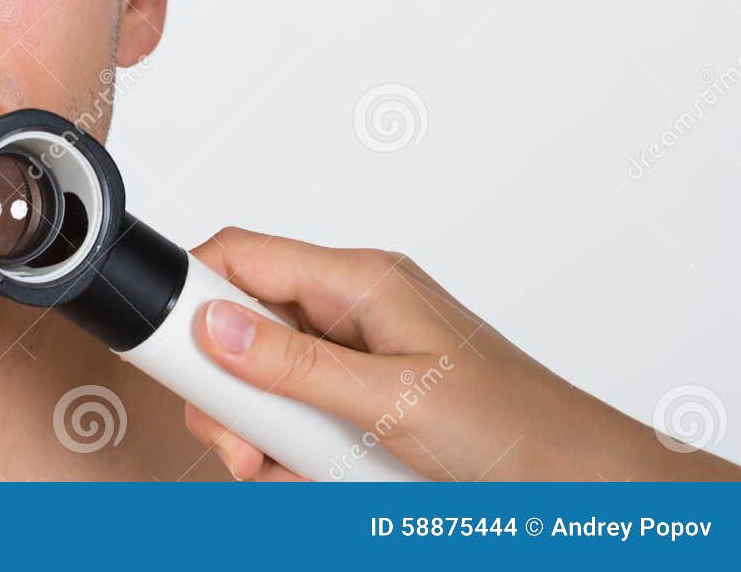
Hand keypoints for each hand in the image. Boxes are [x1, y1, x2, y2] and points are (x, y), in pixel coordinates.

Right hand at [181, 226, 739, 481]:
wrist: (581, 485)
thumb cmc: (515, 431)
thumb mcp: (392, 400)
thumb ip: (295, 364)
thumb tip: (213, 327)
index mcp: (360, 281)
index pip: (242, 255)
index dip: (189, 292)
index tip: (162, 346)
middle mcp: (351, 308)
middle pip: (241, 325)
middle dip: (226, 388)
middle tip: (239, 444)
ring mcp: (355, 354)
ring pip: (261, 376)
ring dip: (258, 428)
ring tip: (284, 470)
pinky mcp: (360, 398)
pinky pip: (296, 413)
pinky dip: (291, 450)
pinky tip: (316, 478)